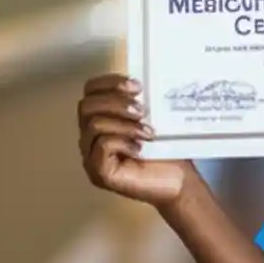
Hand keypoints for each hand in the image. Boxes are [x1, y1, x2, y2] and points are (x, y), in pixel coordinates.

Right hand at [77, 74, 195, 207]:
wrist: (177, 181)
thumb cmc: (165, 150)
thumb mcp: (152, 118)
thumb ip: (138, 101)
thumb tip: (137, 81)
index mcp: (101, 118)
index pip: (90, 90)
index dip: (110, 82)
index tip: (137, 86)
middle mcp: (90, 136)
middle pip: (86, 106)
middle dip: (116, 103)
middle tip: (142, 110)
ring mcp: (91, 156)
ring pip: (94, 125)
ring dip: (124, 124)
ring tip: (147, 132)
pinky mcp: (98, 172)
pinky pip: (101, 145)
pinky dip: (122, 141)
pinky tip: (140, 148)